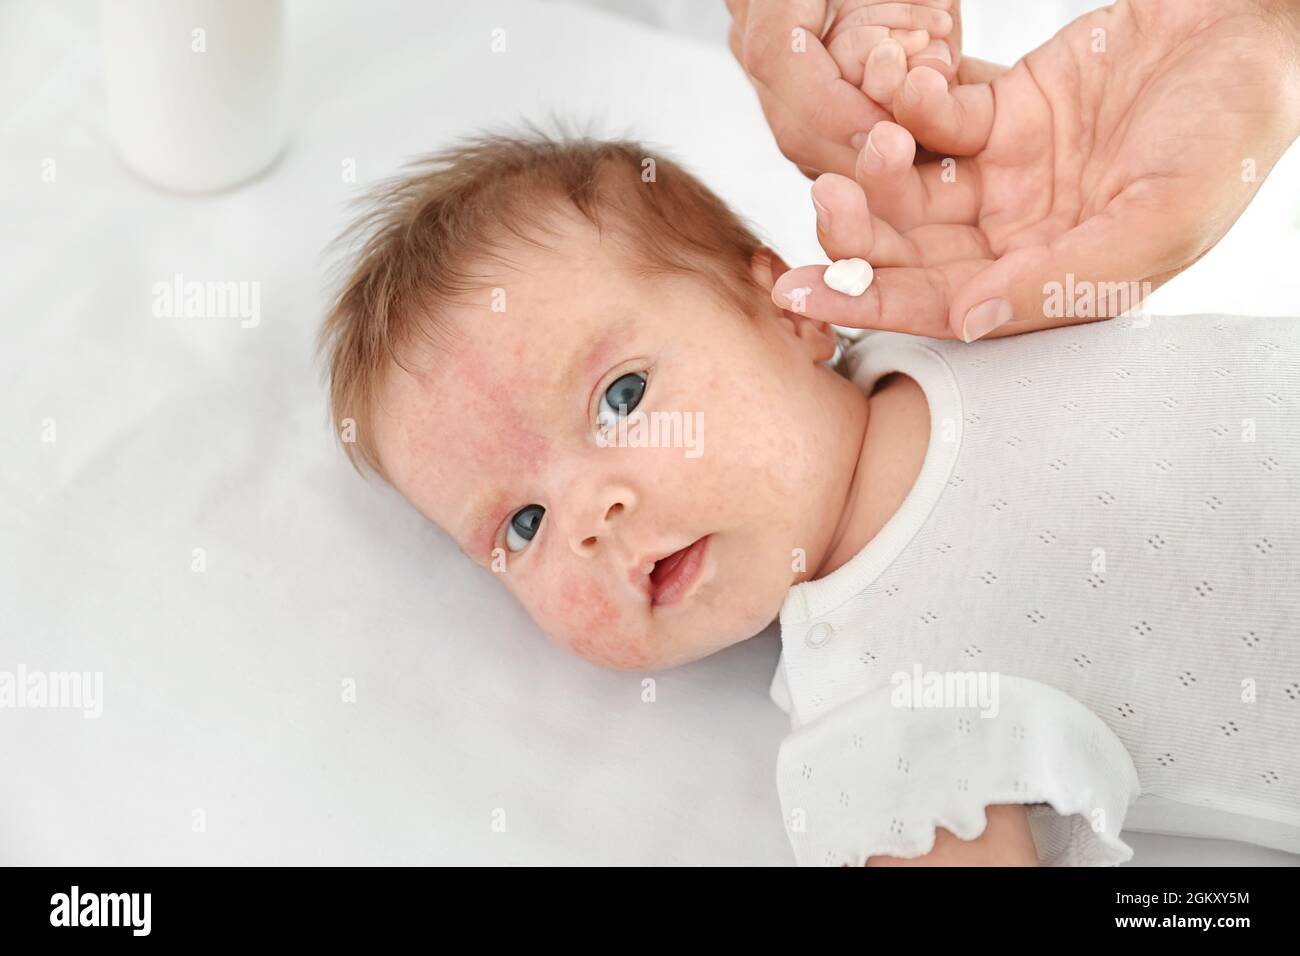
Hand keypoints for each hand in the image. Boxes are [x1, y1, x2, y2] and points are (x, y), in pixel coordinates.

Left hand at [772, 0, 1299, 339]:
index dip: (871, 303)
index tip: (803, 297)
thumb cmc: (1231, 135)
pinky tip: (901, 82)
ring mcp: (1006, 173)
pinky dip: (910, 101)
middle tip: (827, 201)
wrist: (1249, 32)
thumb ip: (1065, 279)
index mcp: (1051, 279)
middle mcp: (1018, 235)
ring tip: (874, 137)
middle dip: (859, 234)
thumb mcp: (1160, 220)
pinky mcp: (1003, 111)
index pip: (942, 304)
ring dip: (877, 165)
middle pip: (912, 248)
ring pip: (911, 186)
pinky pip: (936, 116)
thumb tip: (967, 319)